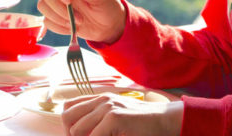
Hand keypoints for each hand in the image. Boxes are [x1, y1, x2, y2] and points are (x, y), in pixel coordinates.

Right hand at [37, 0, 125, 43]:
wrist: (108, 26)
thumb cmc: (107, 5)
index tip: (69, 0)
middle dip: (61, 9)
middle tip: (81, 18)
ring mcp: (57, 3)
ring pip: (43, 6)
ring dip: (59, 18)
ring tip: (77, 23)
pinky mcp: (55, 17)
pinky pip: (46, 21)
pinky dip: (58, 27)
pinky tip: (72, 28)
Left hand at [61, 93, 183, 135]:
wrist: (164, 121)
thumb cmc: (142, 124)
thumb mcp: (116, 116)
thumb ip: (99, 119)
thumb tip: (77, 132)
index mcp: (100, 99)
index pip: (68, 108)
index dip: (69, 127)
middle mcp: (101, 100)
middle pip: (67, 117)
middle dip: (71, 134)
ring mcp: (107, 107)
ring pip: (76, 130)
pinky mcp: (114, 118)